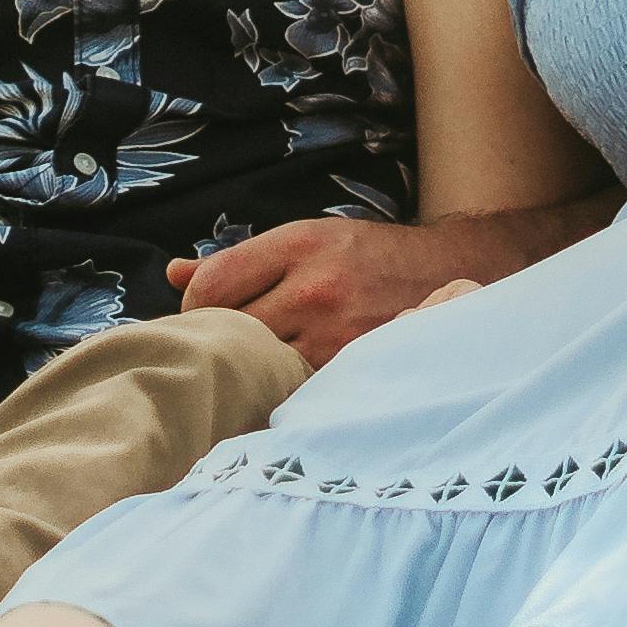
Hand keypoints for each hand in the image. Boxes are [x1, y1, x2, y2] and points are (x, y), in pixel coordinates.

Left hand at [164, 212, 544, 369]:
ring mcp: (340, 334)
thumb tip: (173, 274)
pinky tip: (288, 382)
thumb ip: (238, 260)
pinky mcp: (358, 369)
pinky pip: (299, 388)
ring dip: (253, 369)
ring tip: (258, 365)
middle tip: (225, 347)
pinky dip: (286, 388)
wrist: (453, 272)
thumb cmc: (366, 257)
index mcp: (299, 245)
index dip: (195, 308)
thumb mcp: (307, 238)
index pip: (213, 285)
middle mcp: (318, 288)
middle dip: (221, 341)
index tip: (202, 317)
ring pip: (264, 365)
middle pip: (232, 329)